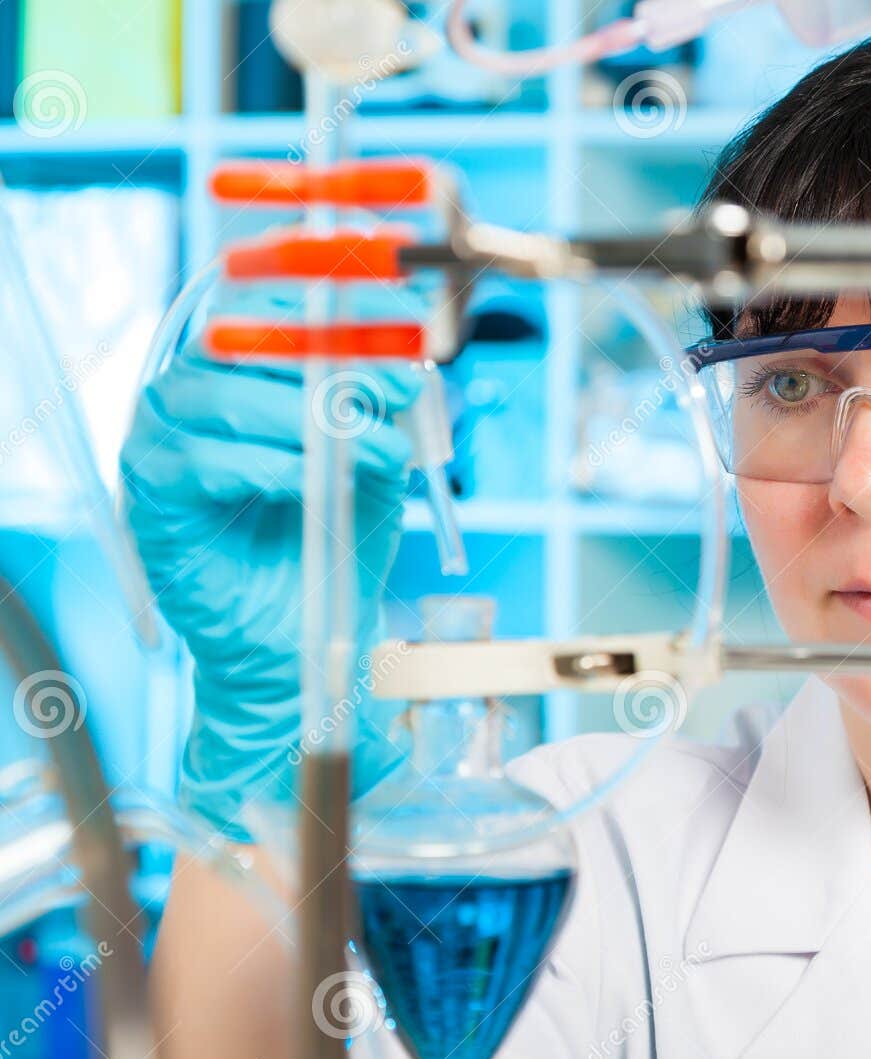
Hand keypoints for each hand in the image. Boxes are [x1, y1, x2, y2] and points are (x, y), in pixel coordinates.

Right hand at [121, 350, 422, 835]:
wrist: (304, 637)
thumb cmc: (334, 542)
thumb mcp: (375, 461)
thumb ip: (384, 409)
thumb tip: (412, 361)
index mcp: (240, 371)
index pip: (270, 305)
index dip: (336, 303)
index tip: (403, 316)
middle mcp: (191, 392)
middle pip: (242, 338)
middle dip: (333, 356)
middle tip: (398, 387)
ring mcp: (162, 440)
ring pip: (223, 395)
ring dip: (311, 418)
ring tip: (377, 452)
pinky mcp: (152, 496)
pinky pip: (206, 461)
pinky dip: (274, 466)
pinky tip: (319, 483)